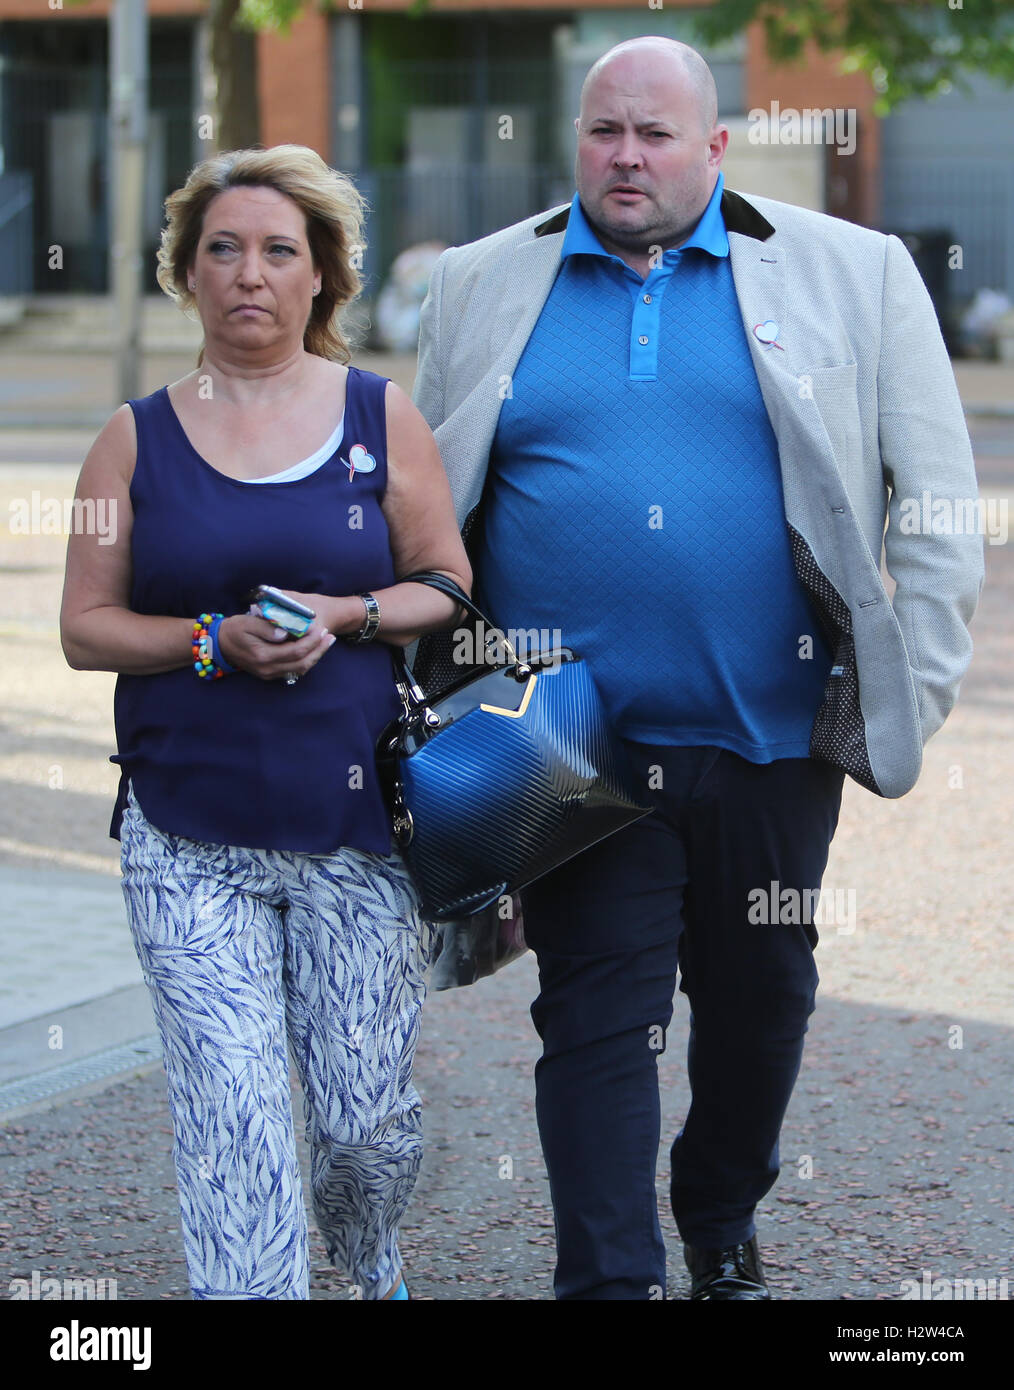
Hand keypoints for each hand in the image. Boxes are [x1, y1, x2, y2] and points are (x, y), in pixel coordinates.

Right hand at [217, 611, 335, 681]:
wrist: (220, 645)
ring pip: (300, 669)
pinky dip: (306, 661)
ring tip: (327, 642)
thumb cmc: (235, 629)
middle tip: (330, 636)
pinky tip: (314, 650)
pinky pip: (294, 671)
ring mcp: (269, 674)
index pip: (296, 651)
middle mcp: (268, 668)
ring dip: (316, 656)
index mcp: (263, 655)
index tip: (320, 628)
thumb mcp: (248, 622)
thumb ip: (267, 628)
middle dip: (319, 649)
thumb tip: (286, 633)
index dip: (311, 641)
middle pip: (302, 663)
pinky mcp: (270, 674)